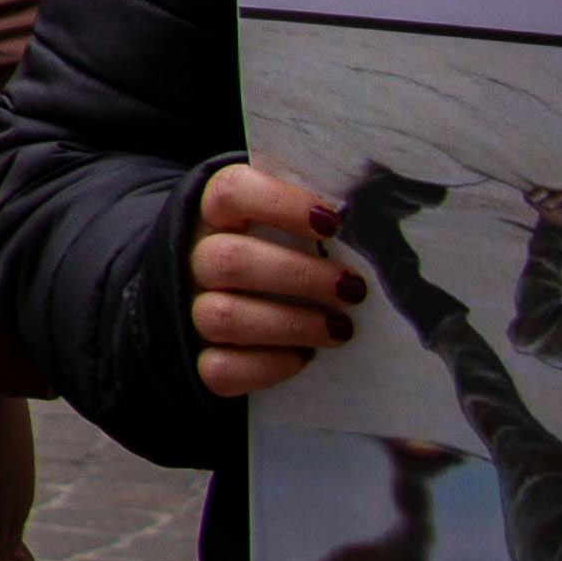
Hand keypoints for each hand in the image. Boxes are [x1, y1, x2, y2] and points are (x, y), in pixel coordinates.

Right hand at [192, 159, 363, 398]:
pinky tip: (302, 356)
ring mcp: (190, 309)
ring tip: (341, 329)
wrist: (232, 298)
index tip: (332, 223)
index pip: (231, 192)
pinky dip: (266, 366)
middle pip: (228, 260)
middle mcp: (194, 258)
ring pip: (221, 317)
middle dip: (299, 276)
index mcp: (216, 214)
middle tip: (353, 289)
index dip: (279, 203)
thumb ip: (316, 217)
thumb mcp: (288, 223)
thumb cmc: (279, 252)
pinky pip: (219, 368)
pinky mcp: (199, 357)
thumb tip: (371, 219)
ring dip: (291, 324)